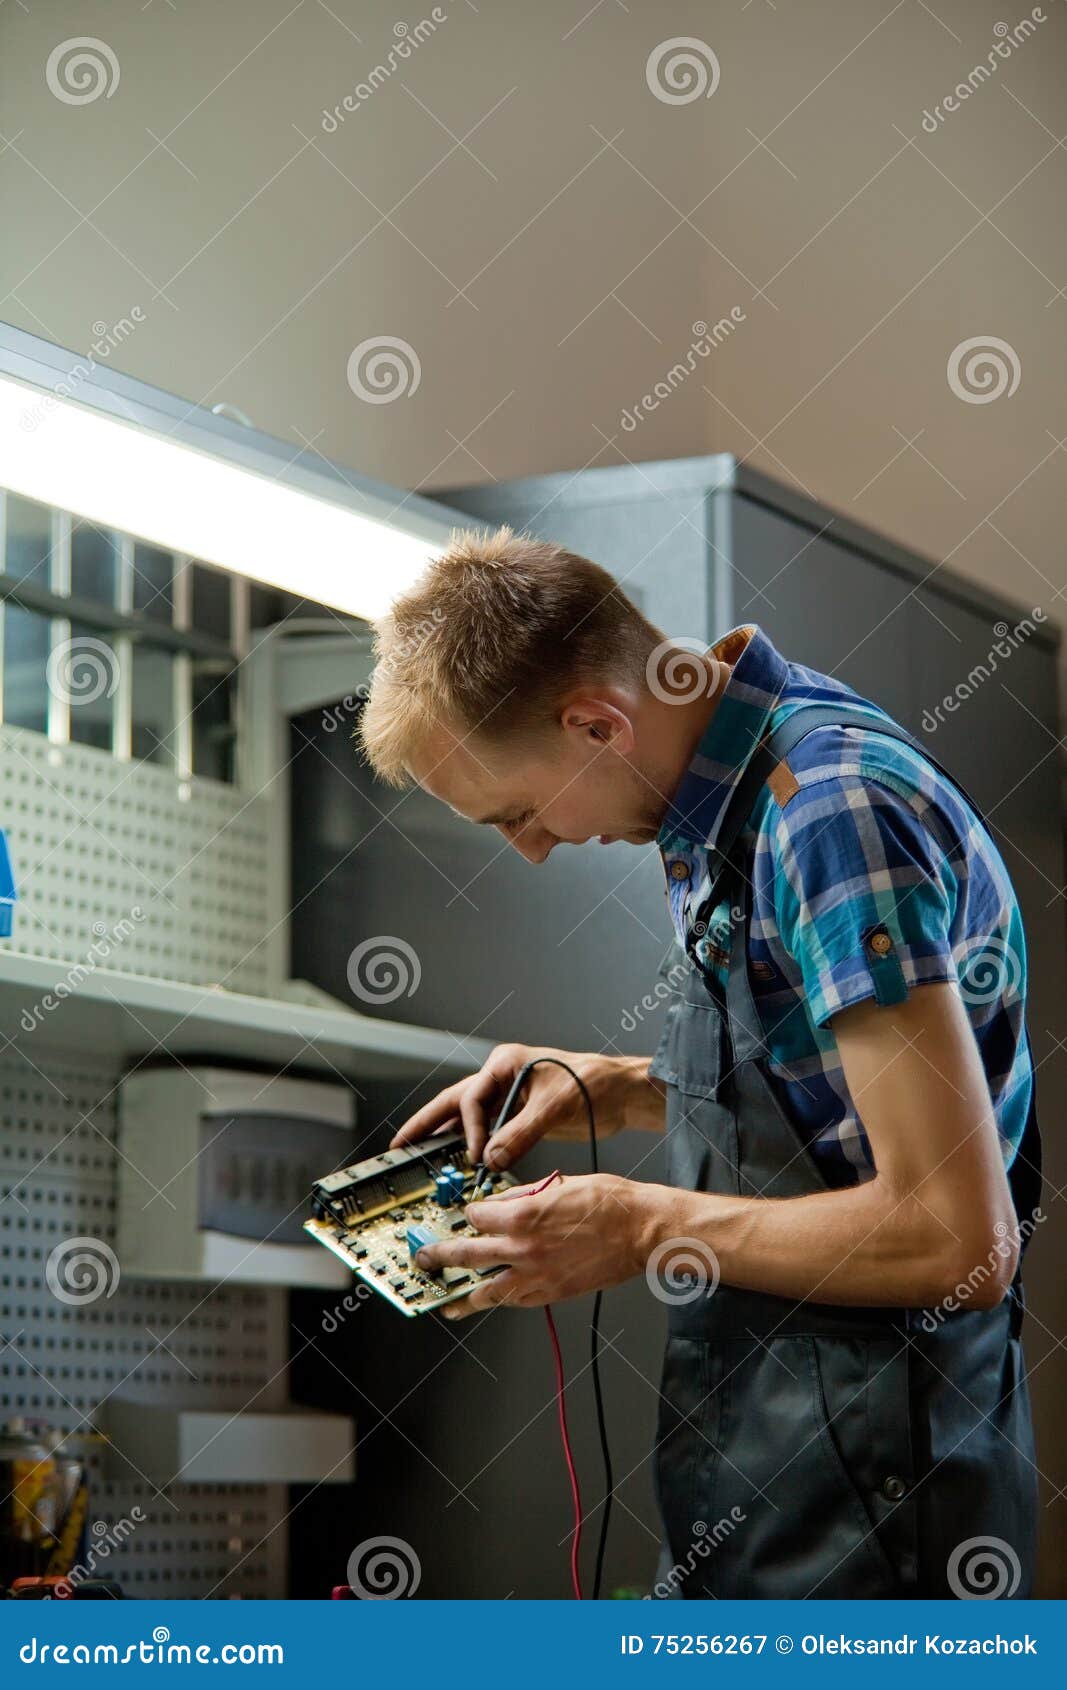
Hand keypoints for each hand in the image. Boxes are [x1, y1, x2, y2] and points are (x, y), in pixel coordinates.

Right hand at [389, 1044, 638, 1168]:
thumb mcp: (554, 1108)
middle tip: (399, 1145)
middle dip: (427, 1124)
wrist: (621, 1092)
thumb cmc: (593, 1083)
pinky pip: (488, 1131)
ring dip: (449, 1137)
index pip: (472, 1098)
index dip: (472, 1130)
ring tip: (420, 1155)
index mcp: (505, 1064)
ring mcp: (509, 1096)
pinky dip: (474, 1146)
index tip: (478, 1156)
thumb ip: (520, 1134)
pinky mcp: (519, 1115)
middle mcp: (501, 1077)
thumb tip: (492, 1159)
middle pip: (455, 1102)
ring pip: (468, 1118)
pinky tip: (460, 1161)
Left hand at [415, 1171, 659, 1316]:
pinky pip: (515, 1301)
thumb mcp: (560, 1184)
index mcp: (522, 1215)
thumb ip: (524, 1195)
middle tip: (424, 1259)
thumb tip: (501, 1201)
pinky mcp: (551, 1293)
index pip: (475, 1216)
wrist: (641, 1230)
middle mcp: (523, 1248)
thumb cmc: (609, 1203)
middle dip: (439, 1257)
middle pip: (467, 1255)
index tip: (467, 1214)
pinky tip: (490, 1302)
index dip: (469, 1213)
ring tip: (446, 1300)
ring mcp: (536, 1275)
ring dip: (462, 1295)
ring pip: (486, 1291)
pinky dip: (499, 1301)